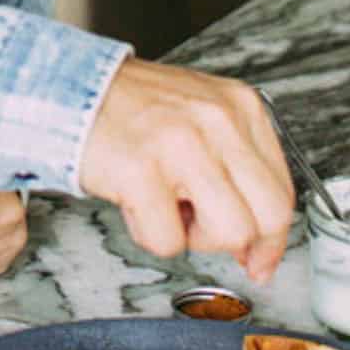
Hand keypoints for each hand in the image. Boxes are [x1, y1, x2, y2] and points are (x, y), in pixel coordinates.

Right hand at [78, 58, 294, 282]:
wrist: (66, 90)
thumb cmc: (132, 112)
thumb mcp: (202, 119)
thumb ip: (235, 166)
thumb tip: (258, 238)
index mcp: (241, 108)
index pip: (283, 191)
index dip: (273, 238)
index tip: (260, 259)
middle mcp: (219, 121)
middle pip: (269, 217)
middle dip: (243, 244)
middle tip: (211, 239)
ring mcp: (183, 145)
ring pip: (230, 233)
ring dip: (194, 238)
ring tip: (166, 208)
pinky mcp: (142, 171)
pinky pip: (170, 241)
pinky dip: (150, 235)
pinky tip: (136, 203)